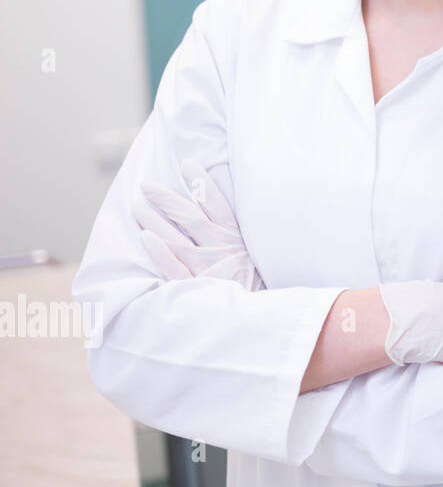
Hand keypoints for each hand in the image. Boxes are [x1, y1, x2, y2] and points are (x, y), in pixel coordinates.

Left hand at [132, 158, 263, 290]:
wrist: (262, 322)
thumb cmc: (256, 289)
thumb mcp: (256, 257)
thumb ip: (239, 238)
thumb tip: (216, 213)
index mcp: (238, 239)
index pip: (218, 205)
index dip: (202, 183)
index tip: (186, 163)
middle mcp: (222, 250)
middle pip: (191, 217)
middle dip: (167, 199)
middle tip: (146, 185)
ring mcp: (208, 269)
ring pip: (177, 238)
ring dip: (155, 219)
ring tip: (136, 206)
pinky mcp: (196, 289)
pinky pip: (174, 268)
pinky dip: (160, 252)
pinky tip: (145, 237)